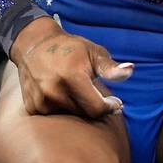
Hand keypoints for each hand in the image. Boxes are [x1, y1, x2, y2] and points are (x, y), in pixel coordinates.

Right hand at [8, 16, 132, 117]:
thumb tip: (130, 70)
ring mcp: (41, 100)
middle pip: (84, 114)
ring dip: (78, 107)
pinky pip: (54, 116)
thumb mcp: (93, 53)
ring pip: (69, 116)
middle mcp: (54, 91)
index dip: (109, 108)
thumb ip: (111, 68)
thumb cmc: (70, 49)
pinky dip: (62, 109)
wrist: (34, 45)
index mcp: (72, 77)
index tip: (115, 102)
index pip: (96, 108)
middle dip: (94, 106)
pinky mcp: (32, 106)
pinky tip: (62, 95)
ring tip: (77, 91)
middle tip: (97, 94)